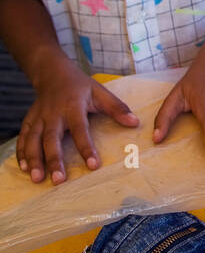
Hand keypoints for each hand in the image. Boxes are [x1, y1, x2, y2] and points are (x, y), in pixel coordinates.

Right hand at [17, 56, 139, 183]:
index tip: (93, 166)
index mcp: (73, 106)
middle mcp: (53, 113)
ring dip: (34, 159)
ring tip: (36, 178)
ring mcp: (39, 117)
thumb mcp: (101, 92)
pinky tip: (23, 167)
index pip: (81, 130)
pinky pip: (22, 137)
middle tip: (58, 180)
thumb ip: (117, 108)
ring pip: (33, 139)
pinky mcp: (29, 120)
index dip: (87, 148)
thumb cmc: (80, 86)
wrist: (53, 72)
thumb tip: (135, 123)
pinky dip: (21, 152)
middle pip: (51, 138)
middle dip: (53, 160)